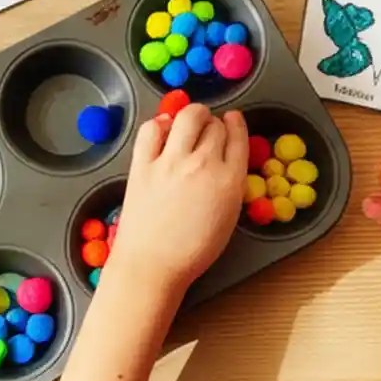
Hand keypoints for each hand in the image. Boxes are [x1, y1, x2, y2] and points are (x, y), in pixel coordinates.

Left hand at [106, 105, 249, 296]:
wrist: (153, 265)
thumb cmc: (192, 251)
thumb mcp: (228, 217)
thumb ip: (230, 184)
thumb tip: (224, 160)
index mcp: (229, 180)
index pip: (237, 137)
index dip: (236, 125)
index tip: (232, 119)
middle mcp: (203, 164)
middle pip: (214, 125)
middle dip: (214, 124)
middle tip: (208, 129)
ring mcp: (170, 162)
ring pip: (187, 117)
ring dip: (192, 115)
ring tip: (189, 122)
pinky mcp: (142, 164)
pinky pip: (151, 129)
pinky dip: (160, 123)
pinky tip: (164, 129)